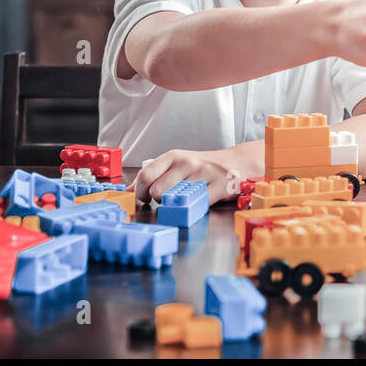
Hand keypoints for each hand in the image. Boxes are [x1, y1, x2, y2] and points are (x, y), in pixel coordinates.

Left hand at [131, 148, 248, 205]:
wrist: (237, 163)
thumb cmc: (203, 166)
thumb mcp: (177, 164)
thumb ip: (154, 176)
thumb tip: (127, 191)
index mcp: (174, 156)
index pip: (146, 175)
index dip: (139, 192)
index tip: (143, 199)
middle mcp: (187, 163)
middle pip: (157, 191)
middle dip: (158, 201)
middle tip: (166, 201)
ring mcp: (204, 174)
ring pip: (175, 199)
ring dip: (176, 205)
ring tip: (184, 200)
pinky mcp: (219, 187)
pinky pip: (197, 204)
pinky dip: (194, 208)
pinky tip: (198, 202)